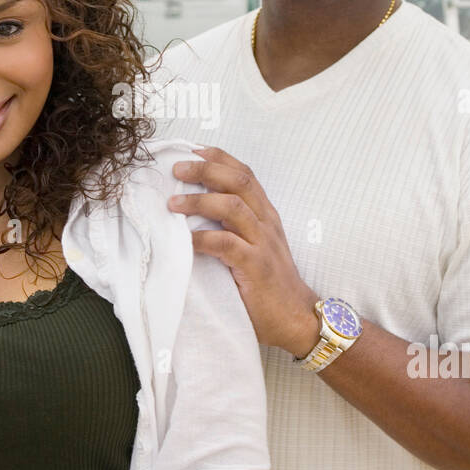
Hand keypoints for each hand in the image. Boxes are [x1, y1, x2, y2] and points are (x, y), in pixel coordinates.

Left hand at [167, 146, 320, 356]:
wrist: (297, 318)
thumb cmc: (269, 285)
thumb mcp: (255, 247)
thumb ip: (234, 228)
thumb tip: (193, 216)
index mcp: (266, 215)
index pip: (245, 174)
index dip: (220, 158)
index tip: (194, 150)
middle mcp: (266, 223)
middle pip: (239, 182)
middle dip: (206, 170)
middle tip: (177, 168)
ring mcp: (263, 243)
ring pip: (232, 207)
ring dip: (199, 201)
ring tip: (172, 203)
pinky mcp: (256, 266)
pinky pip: (226, 244)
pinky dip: (202, 239)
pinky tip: (186, 241)